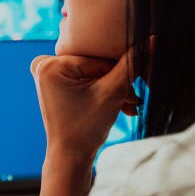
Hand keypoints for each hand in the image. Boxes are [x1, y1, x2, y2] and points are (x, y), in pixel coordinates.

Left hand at [30, 50, 135, 195]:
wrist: (70, 156)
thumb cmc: (86, 128)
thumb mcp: (112, 92)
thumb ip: (132, 64)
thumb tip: (151, 39)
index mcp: (51, 65)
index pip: (99, 60)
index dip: (120, 75)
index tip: (134, 90)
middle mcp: (44, 65)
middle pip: (96, 65)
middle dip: (116, 82)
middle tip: (133, 100)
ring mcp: (47, 74)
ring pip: (93, 72)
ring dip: (112, 88)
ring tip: (126, 106)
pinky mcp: (54, 82)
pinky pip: (84, 78)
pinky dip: (100, 90)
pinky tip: (117, 104)